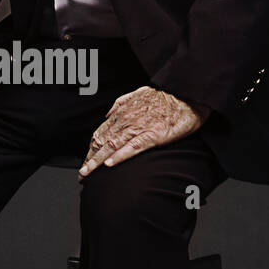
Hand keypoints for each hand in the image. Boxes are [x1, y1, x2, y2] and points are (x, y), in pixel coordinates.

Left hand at [78, 86, 210, 179]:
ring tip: (87, 174)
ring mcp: (138, 128)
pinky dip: (119, 156)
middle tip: (81, 174)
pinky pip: (132, 148)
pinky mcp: (152, 136)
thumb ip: (121, 103)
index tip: (85, 161)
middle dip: (89, 160)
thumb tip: (107, 114)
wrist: (187, 94)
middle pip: (101, 142)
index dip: (90, 149)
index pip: (100, 134)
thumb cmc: (165, 96)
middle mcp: (126, 120)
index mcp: (122, 112)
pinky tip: (110, 164)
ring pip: (112, 146)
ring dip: (97, 161)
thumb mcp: (139, 93)